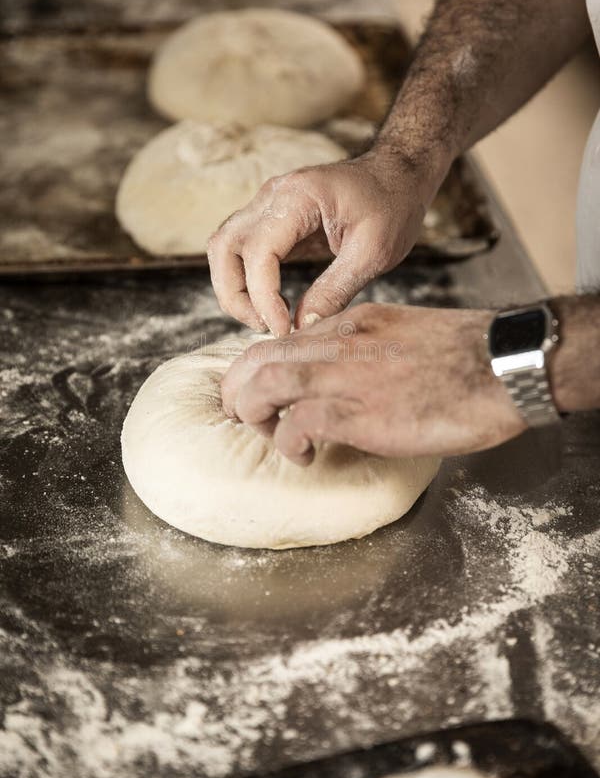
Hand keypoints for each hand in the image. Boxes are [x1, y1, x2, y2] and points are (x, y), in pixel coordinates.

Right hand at [208, 149, 443, 336]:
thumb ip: (336, 290)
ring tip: (267, 320)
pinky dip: (246, 280)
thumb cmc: (392, 206)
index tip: (284, 330)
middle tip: (267, 328)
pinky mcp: (271, 217)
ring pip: (224, 248)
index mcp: (298, 195)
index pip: (259, 251)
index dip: (264, 298)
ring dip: (234, 289)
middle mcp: (272, 194)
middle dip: (235, 295)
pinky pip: (240, 249)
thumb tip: (303, 326)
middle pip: (224, 247)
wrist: (398, 174)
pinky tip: (272, 304)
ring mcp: (267, 203)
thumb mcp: (374, 252)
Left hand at [220, 303, 526, 464]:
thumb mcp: (404, 333)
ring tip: (264, 433)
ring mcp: (347, 375)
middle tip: (239, 413)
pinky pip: (296, 422)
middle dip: (236, 387)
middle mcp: (340, 343)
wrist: (502, 365)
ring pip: (265, 383)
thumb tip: (345, 378)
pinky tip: (304, 454)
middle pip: (258, 356)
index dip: (258, 367)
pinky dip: (288, 441)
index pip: (283, 339)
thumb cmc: (466, 356)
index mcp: (351, 323)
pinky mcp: (359, 412)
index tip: (257, 390)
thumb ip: (366, 348)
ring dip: (251, 411)